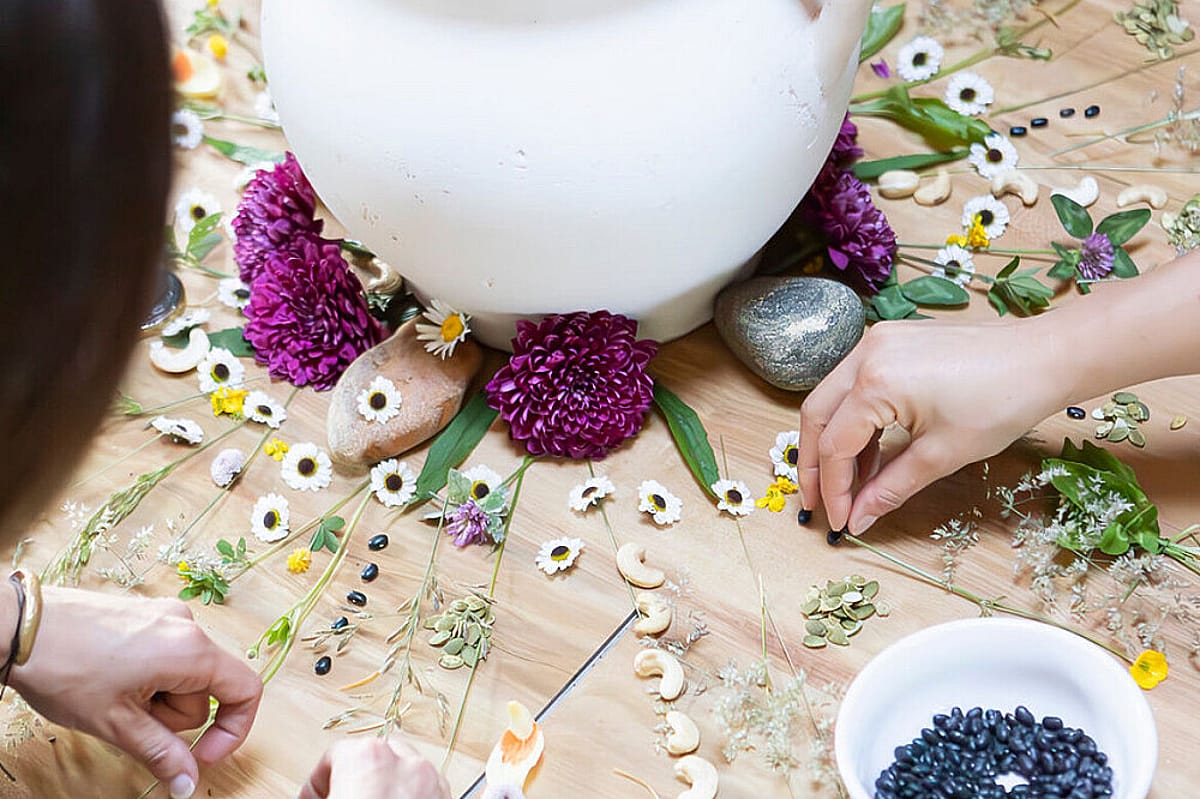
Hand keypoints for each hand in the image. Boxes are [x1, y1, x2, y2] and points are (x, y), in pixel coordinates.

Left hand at [9, 588, 261, 798]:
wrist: (19, 627)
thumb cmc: (65, 668)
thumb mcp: (117, 723)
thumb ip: (162, 754)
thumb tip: (189, 784)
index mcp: (191, 651)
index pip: (245, 691)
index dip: (232, 732)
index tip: (199, 758)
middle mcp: (187, 627)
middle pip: (206, 690)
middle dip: (173, 717)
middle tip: (128, 720)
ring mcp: (166, 617)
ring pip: (183, 676)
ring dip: (156, 698)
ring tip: (112, 697)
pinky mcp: (147, 615)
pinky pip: (165, 657)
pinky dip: (147, 679)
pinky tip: (111, 681)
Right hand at [300, 737, 450, 798]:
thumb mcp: (328, 796)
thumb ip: (318, 787)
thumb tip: (312, 790)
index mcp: (369, 757)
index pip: (337, 753)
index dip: (318, 778)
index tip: (314, 794)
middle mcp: (406, 761)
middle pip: (376, 754)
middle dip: (358, 774)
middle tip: (343, 792)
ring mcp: (433, 781)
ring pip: (406, 767)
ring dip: (387, 782)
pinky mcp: (448, 797)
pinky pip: (428, 786)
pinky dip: (413, 793)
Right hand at [797, 318, 1067, 533]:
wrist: (1044, 356)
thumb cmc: (1002, 402)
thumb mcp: (942, 455)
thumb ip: (890, 489)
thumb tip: (858, 520)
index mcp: (875, 382)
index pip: (835, 445)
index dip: (833, 489)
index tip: (839, 521)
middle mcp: (866, 355)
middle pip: (817, 416)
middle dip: (815, 464)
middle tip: (819, 503)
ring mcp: (877, 343)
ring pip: (833, 399)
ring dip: (834, 442)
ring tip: (848, 484)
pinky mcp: (891, 341)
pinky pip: (856, 384)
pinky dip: (856, 420)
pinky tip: (870, 453)